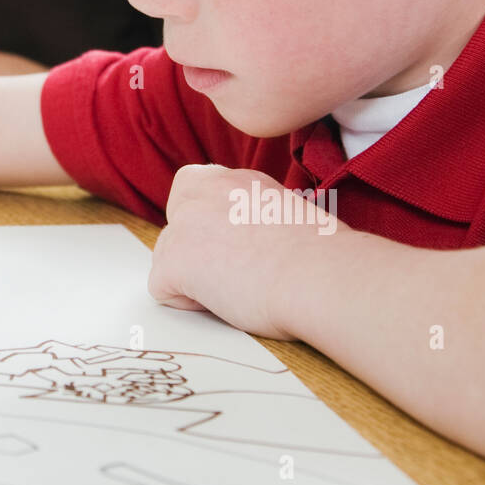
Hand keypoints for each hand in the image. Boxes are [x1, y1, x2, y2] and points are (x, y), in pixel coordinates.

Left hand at [147, 164, 342, 339]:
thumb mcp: (284, 215)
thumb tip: (246, 239)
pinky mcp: (175, 261)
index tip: (231, 244)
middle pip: (174, 223)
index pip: (192, 189)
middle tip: (235, 271)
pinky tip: (225, 302)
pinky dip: (187, 303)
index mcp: (235, 180)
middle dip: (194, 249)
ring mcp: (184, 224)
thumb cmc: (321, 258)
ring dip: (193, 278)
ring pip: (166, 257)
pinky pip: (161, 289)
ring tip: (239, 288)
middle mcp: (205, 192)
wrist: (323, 275)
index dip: (205, 223)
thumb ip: (252, 215)